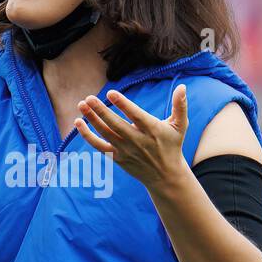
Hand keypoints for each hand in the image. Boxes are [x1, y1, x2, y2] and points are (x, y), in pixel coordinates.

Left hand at [74, 85, 189, 189]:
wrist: (165, 175)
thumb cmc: (172, 145)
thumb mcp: (180, 126)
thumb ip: (180, 106)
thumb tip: (183, 86)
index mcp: (152, 130)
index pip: (135, 116)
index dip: (123, 105)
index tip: (111, 93)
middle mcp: (137, 140)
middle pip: (116, 125)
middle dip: (101, 111)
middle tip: (88, 98)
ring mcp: (126, 150)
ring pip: (105, 134)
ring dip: (91, 119)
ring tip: (82, 105)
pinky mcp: (117, 157)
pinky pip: (99, 146)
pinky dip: (87, 136)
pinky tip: (78, 122)